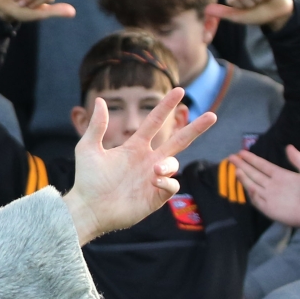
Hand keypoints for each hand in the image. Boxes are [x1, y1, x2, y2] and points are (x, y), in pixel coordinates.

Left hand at [61, 86, 215, 243]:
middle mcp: (148, 160)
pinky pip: (173, 185)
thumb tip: (101, 100)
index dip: (165, 107)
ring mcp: (154, 178)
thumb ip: (96, 126)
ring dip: (168, 164)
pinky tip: (155, 180)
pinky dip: (168, 181)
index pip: (154, 123)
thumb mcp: (88, 148)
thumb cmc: (87, 180)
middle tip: (212, 115)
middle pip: (178, 140)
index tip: (178, 90)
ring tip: (155, 170)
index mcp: (134, 147)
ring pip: (175, 163)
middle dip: (195, 128)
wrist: (88, 208)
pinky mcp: (157, 196)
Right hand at [230, 144, 299, 229]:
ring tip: (236, 169)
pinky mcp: (269, 208)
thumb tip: (288, 146)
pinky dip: (253, 195)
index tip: (242, 152)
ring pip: (252, 186)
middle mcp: (272, 185)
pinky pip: (258, 201)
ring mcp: (269, 197)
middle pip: (254, 174)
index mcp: (280, 176)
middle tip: (231, 157)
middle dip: (242, 166)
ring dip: (244, 178)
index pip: (262, 166)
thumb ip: (298, 159)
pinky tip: (250, 187)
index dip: (252, 159)